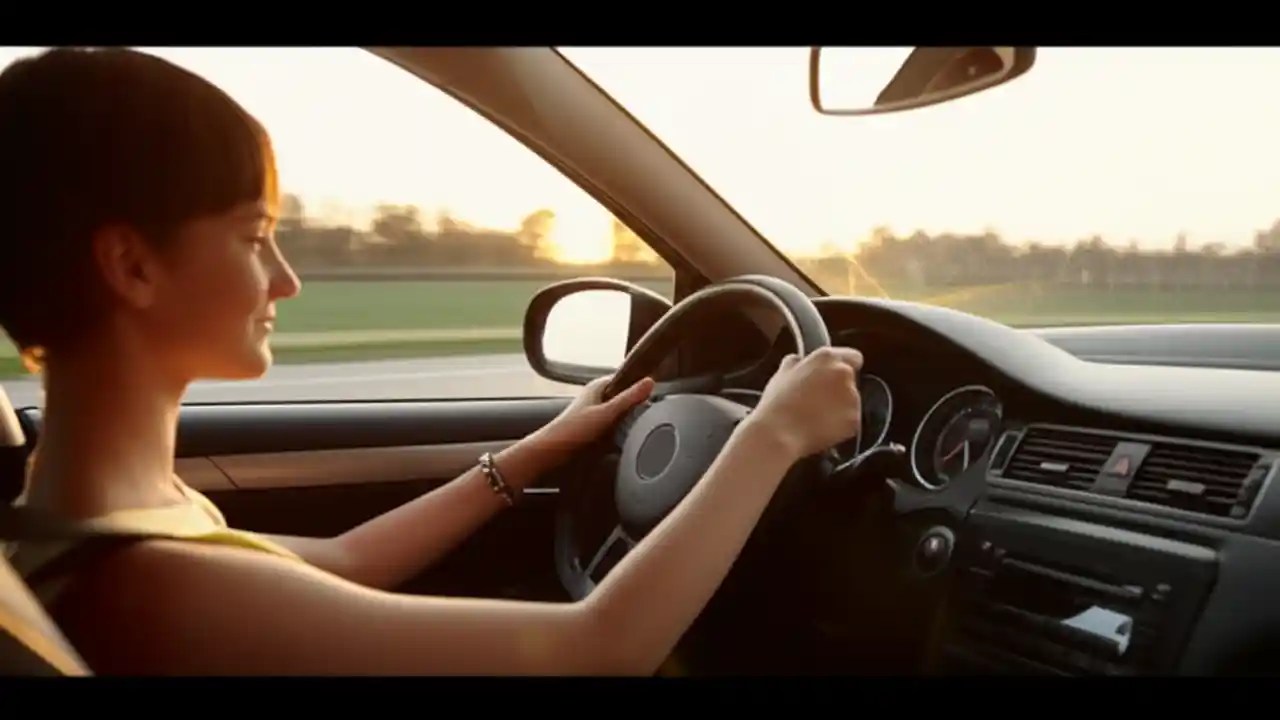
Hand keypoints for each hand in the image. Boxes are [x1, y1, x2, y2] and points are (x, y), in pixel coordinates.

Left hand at [535, 374, 655, 455]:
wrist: (553, 451)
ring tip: (641, 427)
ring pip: (620, 412)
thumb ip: (629, 398)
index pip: (627, 378)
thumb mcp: (606, 413)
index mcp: (598, 386)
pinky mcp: (594, 427)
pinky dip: (622, 430)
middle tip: (651, 413)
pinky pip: (615, 426)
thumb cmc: (574, 430)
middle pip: (625, 396)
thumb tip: (650, 381)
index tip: (655, 394)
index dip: (640, 385)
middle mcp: (597, 396)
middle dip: (637, 404)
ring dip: (629, 419)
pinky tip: (628, 438)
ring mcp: (595, 412)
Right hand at [744, 347, 862, 460]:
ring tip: (816, 416)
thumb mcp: (782, 373)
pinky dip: (840, 425)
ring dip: (839, 407)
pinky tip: (821, 427)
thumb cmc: (777, 403)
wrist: (779, 433)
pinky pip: (850, 421)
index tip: (834, 375)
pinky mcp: (854, 419)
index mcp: (826, 358)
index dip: (845, 366)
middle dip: (838, 388)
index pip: (853, 357)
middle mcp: (843, 373)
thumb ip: (796, 362)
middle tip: (818, 399)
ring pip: (851, 401)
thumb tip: (799, 360)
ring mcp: (852, 397)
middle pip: (850, 379)